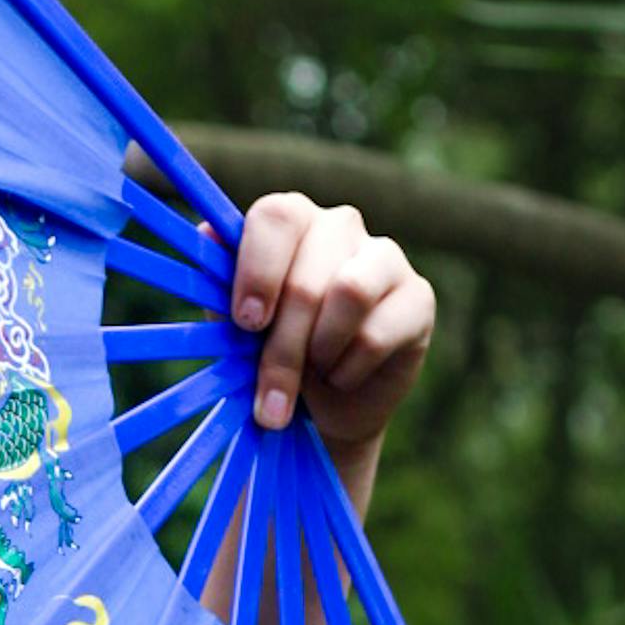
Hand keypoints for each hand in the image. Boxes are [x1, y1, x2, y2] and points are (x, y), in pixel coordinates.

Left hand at [230, 192, 435, 516]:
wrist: (325, 409)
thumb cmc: (273, 355)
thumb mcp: (237, 330)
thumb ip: (221, 287)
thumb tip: (206, 233)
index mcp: (291, 221)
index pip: (276, 216)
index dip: (259, 271)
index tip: (246, 323)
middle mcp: (339, 225)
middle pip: (307, 277)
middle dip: (282, 349)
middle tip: (269, 399)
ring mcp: (384, 256)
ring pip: (349, 293)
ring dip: (319, 353)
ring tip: (312, 376)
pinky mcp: (418, 296)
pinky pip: (377, 333)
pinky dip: (349, 370)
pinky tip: (342, 377)